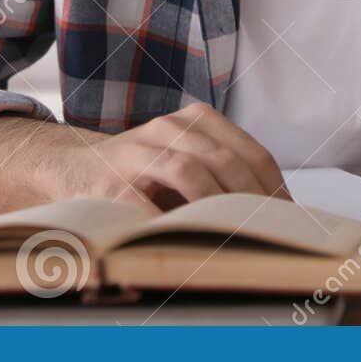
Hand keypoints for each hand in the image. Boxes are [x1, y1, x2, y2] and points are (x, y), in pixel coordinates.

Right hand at [54, 102, 289, 210]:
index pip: (250, 151)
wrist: (74, 167)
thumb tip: (273, 216)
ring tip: (233, 233)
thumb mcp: (187, 162)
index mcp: (196, 120)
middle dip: (250, 199)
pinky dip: (168, 222)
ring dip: (215, 205)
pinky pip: (145, 201)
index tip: (286, 217)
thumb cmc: (144, 174)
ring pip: (188, 169)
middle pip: (225, 159)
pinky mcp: (111, 180)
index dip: (273, 187)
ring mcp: (138, 150)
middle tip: (265, 231)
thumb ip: (222, 177)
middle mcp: (169, 126)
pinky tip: (186, 241)